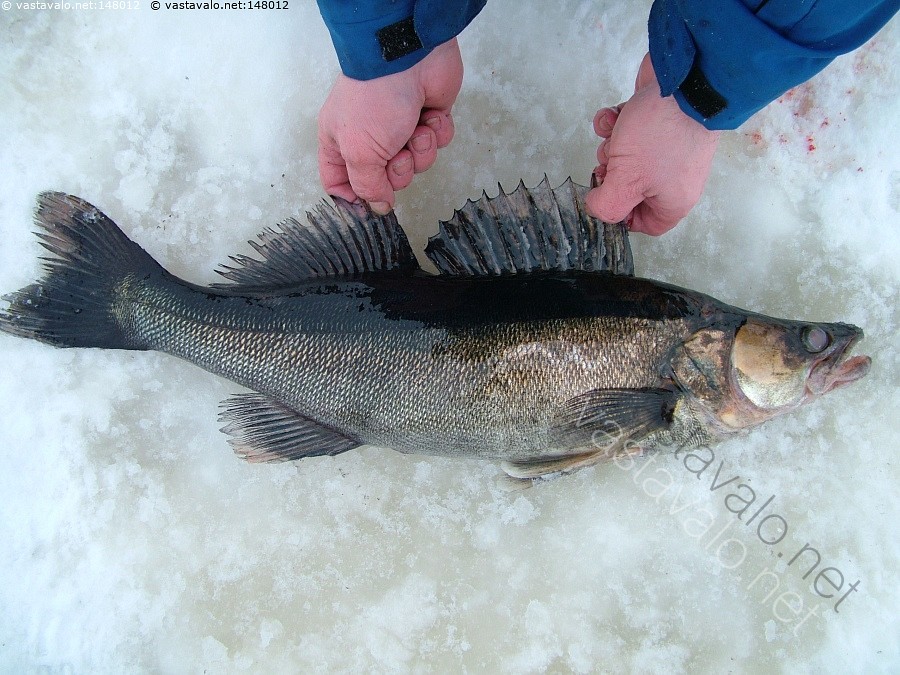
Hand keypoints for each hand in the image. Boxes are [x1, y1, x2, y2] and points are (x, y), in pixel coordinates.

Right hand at [317, 39, 462, 214]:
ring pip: (416, 163)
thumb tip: (378, 207)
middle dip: (398, 172)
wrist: (409, 58)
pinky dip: (437, 132)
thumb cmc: (374, 99)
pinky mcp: (428, 116)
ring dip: (420, 150)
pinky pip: (436, 142)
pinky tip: (429, 114)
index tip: (372, 203)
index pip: (339, 182)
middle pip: (385, 179)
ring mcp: (400, 126)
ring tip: (415, 129)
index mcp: (341, 143)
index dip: (355, 197)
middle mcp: (369, 137)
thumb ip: (368, 186)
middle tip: (397, 153)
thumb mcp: (359, 152)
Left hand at [587, 54, 720, 234]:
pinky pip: (629, 131)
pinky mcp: (657, 122)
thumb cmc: (660, 137)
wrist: (685, 80)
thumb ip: (608, 205)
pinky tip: (614, 115)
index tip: (604, 198)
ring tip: (615, 135)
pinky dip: (616, 123)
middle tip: (607, 163)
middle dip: (611, 174)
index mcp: (673, 201)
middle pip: (630, 189)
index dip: (621, 216)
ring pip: (626, 158)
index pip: (645, 224)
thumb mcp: (627, 181)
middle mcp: (673, 178)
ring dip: (611, 146)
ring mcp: (667, 149)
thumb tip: (597, 209)